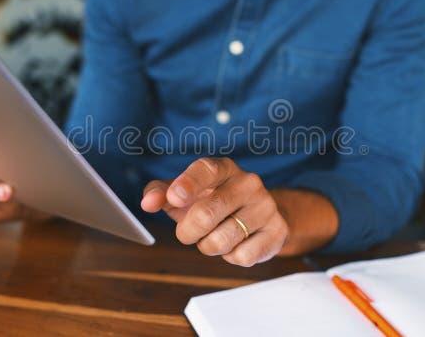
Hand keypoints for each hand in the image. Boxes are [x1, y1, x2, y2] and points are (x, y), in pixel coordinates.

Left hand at [141, 157, 288, 266]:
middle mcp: (248, 183)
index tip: (174, 198)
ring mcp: (265, 206)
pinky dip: (231, 256)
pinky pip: (241, 256)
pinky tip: (237, 243)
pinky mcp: (277, 231)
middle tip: (188, 232)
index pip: (207, 170)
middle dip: (188, 231)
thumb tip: (148, 203)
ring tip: (216, 235)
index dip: (188, 183)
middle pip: (207, 213)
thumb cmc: (213, 201)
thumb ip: (161, 193)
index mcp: (224, 169)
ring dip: (209, 246)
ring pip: (221, 241)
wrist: (261, 214)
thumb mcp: (186, 193)